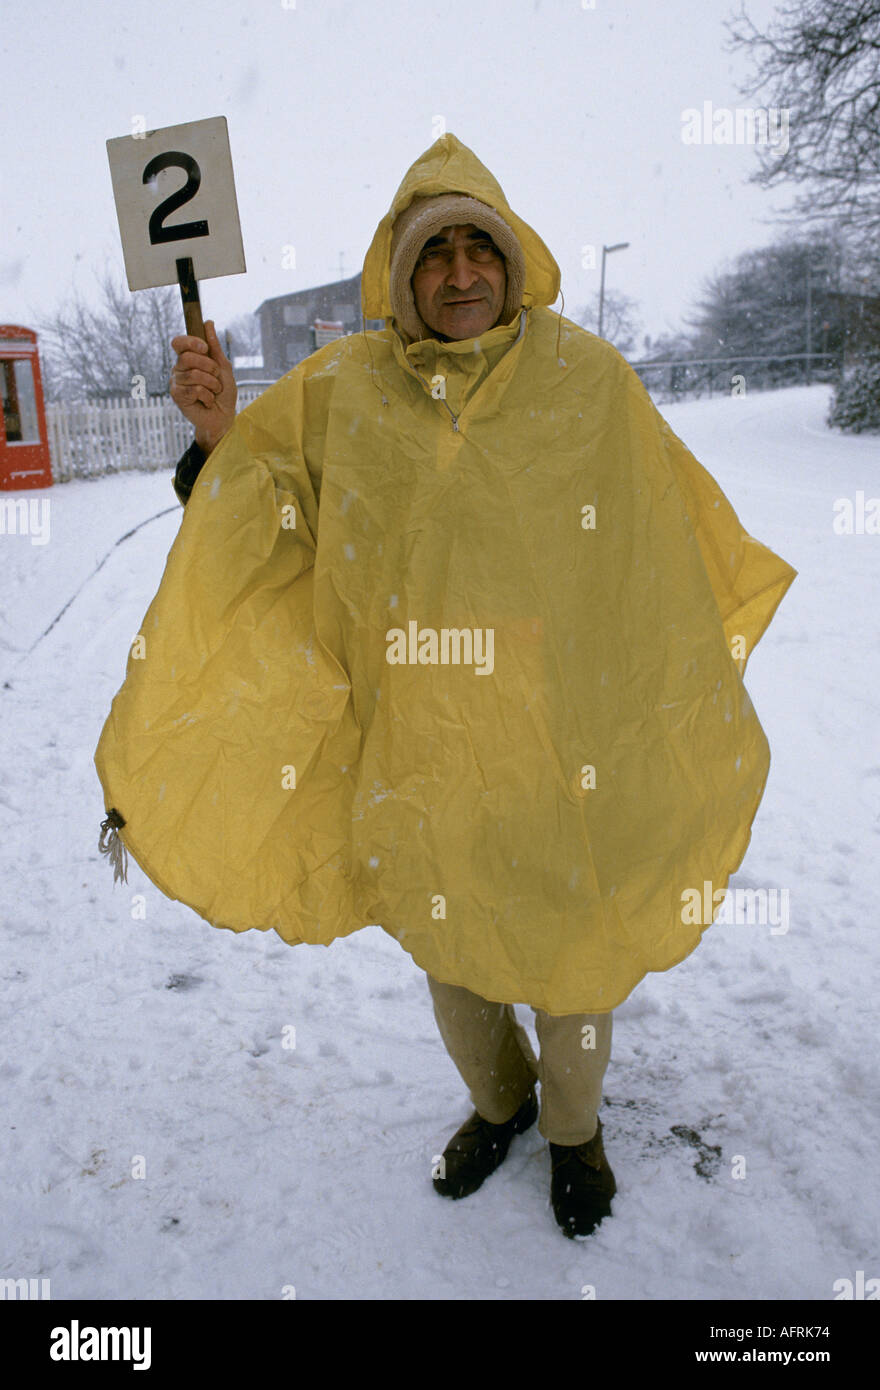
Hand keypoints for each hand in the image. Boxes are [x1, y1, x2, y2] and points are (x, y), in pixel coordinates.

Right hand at [169, 319, 236, 453]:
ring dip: (211, 384)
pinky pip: (194, 389)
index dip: (190, 342)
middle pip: (187, 357)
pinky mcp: (177, 396)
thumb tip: (208, 323)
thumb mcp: (223, 367)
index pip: (178, 342)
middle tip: (216, 377)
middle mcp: (179, 369)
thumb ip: (215, 347)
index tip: (204, 348)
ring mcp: (176, 383)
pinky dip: (207, 396)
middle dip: (209, 367)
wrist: (224, 416)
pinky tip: (207, 401)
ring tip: (214, 392)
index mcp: (188, 359)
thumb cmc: (223, 393)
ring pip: (193, 374)